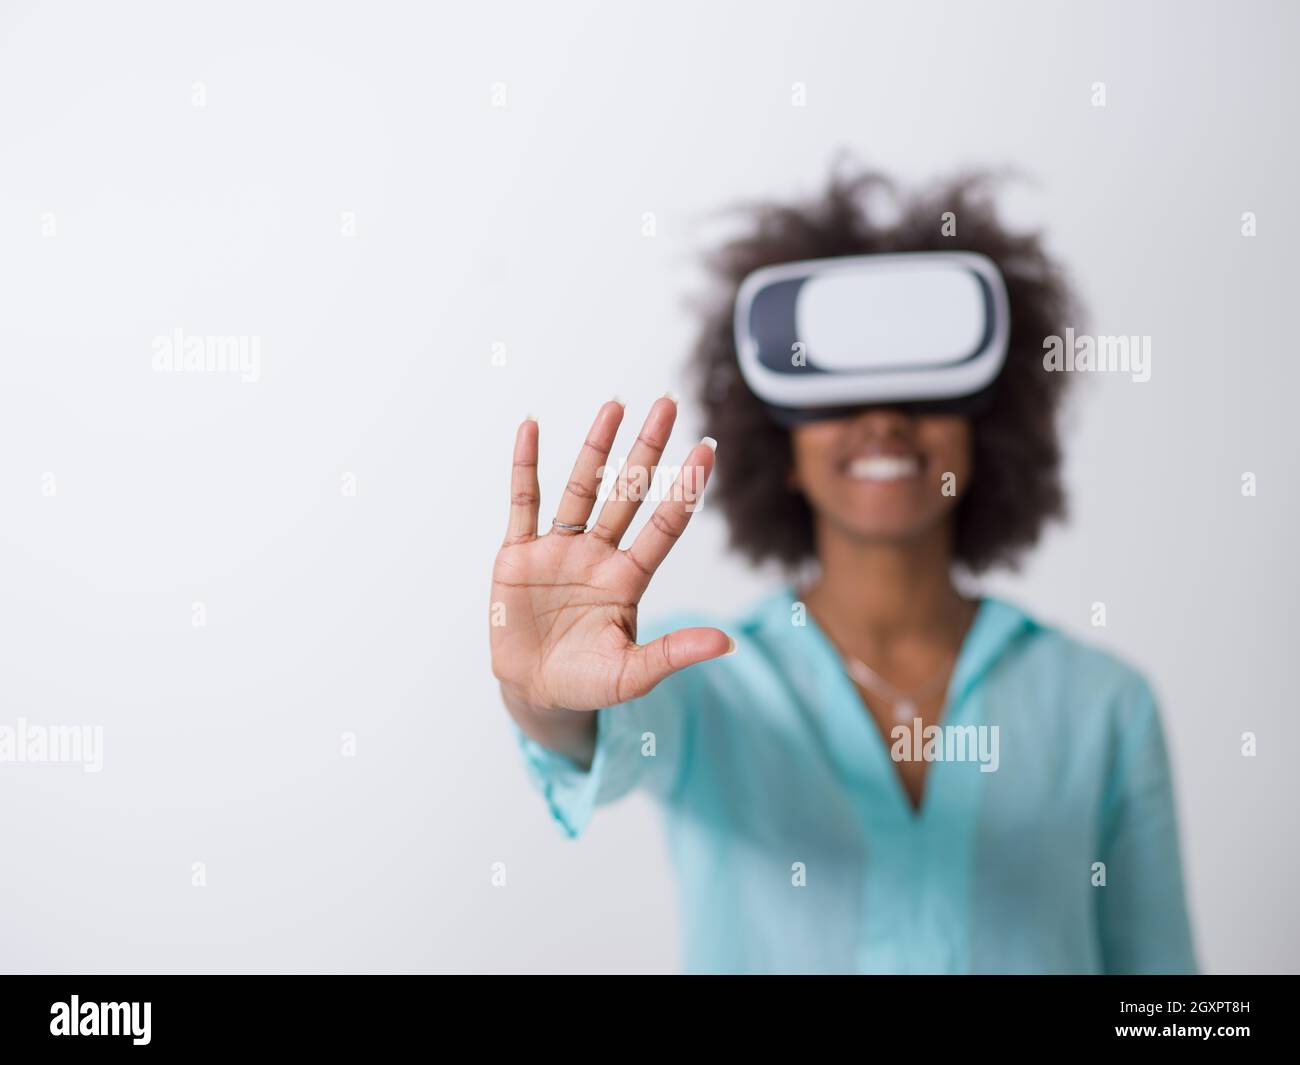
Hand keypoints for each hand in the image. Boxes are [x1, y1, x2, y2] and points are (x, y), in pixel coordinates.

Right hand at [490, 396, 730, 720]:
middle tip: (667, 403)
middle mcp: (598, 555)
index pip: (664, 526)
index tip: (708, 449)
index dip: (685, 489)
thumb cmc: (588, 683)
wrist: (536, 692)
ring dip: (596, 448)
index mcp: (629, 580)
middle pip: (627, 492)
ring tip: (615, 405)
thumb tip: (728, 643)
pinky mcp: (519, 555)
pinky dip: (525, 466)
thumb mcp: (633, 674)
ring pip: (581, 488)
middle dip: (647, 449)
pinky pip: (523, 502)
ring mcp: (559, 551)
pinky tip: (531, 428)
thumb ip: (674, 653)